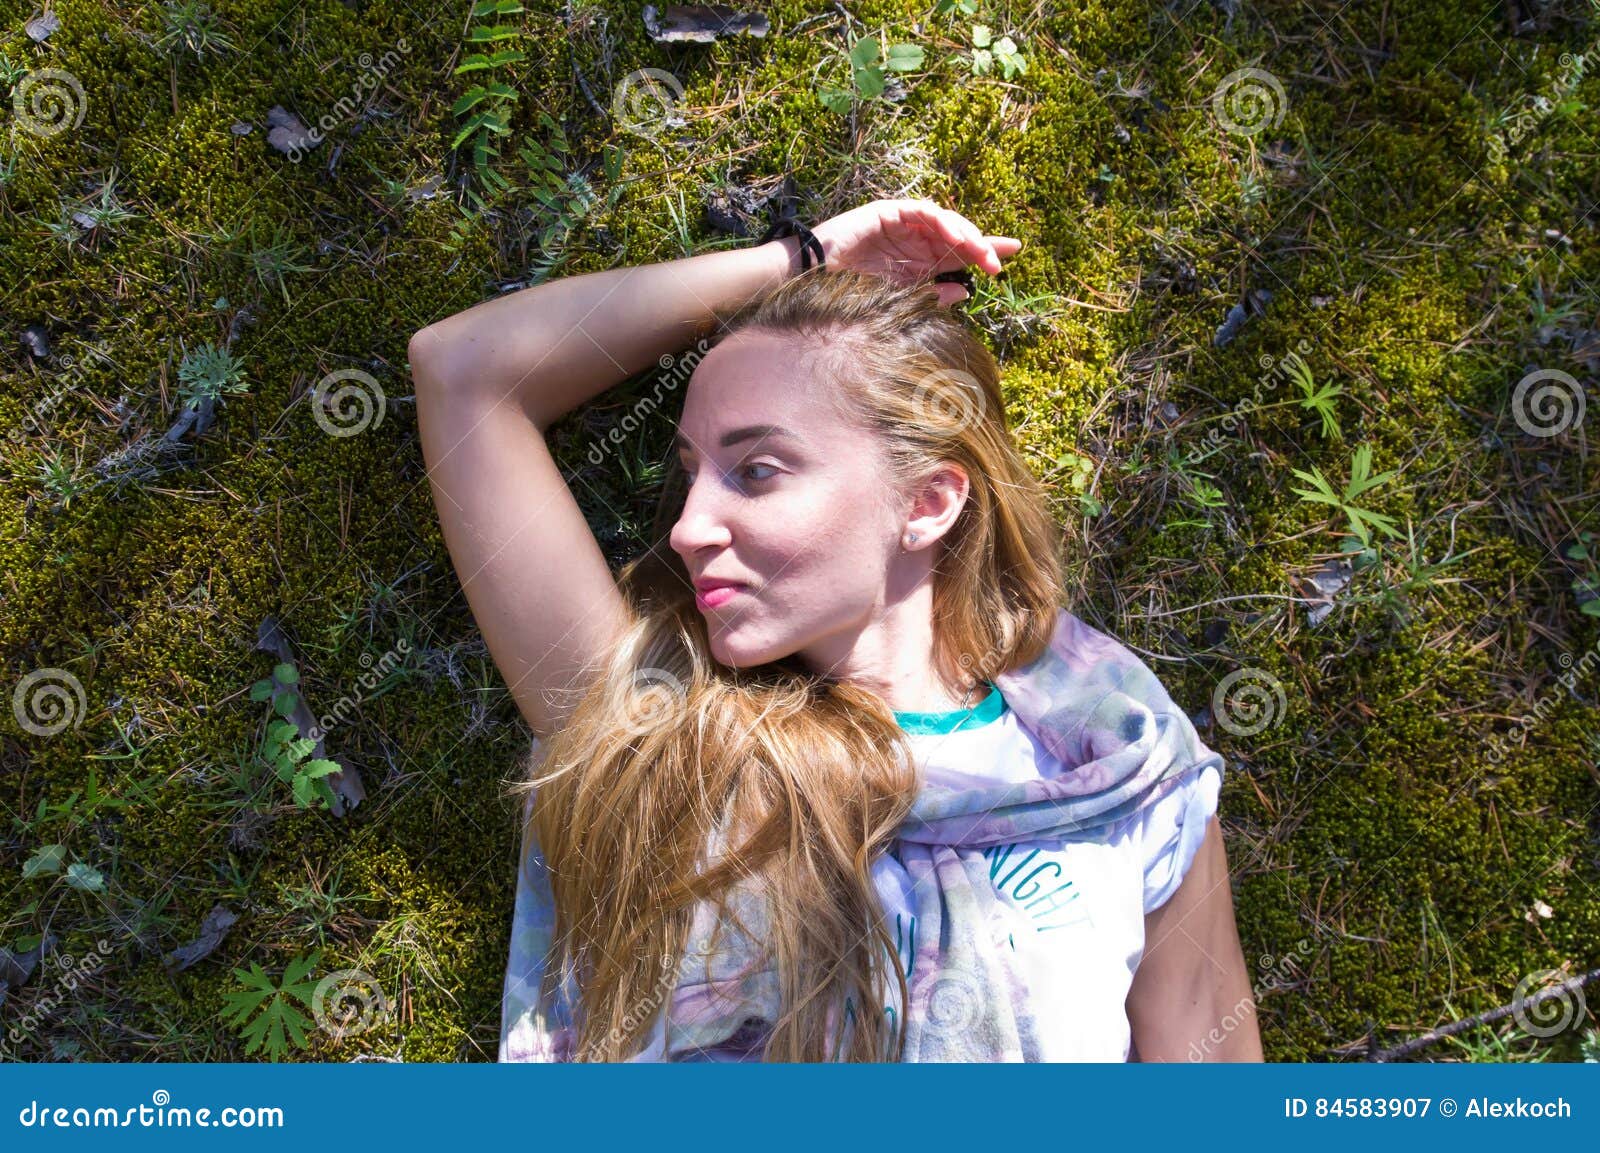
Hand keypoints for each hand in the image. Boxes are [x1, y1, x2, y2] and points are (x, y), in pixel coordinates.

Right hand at [807, 198, 1022, 306]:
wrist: (814, 283)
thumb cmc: (851, 295)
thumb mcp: (901, 299)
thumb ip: (932, 295)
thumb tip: (966, 291)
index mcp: (916, 261)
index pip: (957, 253)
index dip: (984, 251)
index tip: (1012, 254)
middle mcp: (912, 239)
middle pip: (956, 235)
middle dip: (980, 245)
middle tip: (999, 261)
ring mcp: (900, 223)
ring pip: (943, 221)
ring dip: (965, 234)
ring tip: (980, 251)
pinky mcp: (887, 211)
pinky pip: (922, 211)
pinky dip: (940, 221)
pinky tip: (954, 236)